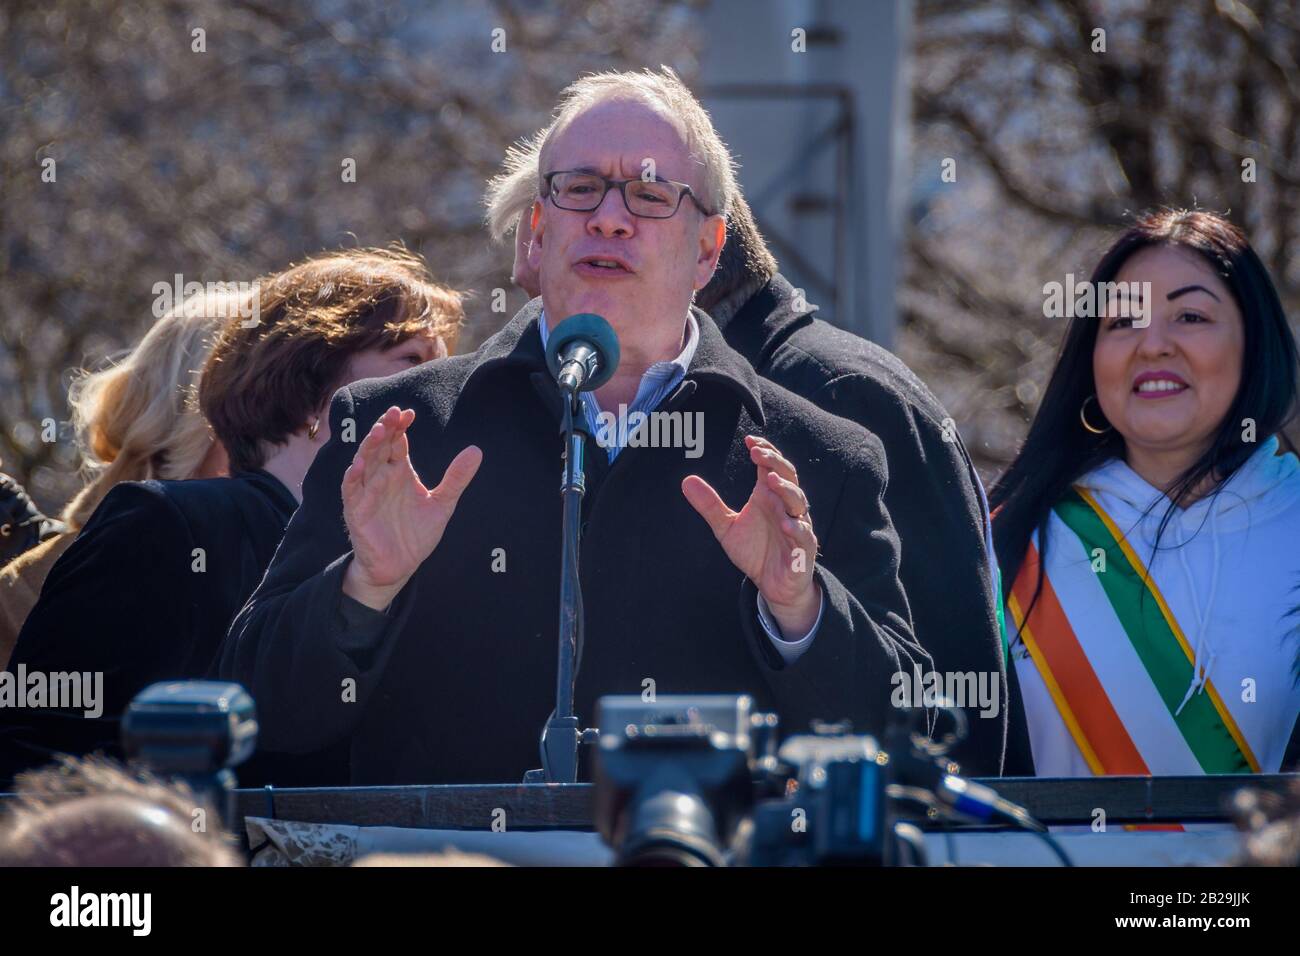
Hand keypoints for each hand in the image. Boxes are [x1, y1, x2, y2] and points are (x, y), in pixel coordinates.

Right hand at [341, 406, 481, 608]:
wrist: (401, 567)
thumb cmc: (416, 534)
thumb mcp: (443, 503)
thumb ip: (456, 478)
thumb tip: (476, 450)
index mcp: (399, 472)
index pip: (397, 442)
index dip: (400, 427)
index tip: (410, 414)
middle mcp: (381, 478)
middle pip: (379, 447)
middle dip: (385, 429)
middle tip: (394, 413)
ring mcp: (367, 494)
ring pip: (364, 464)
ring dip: (369, 447)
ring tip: (379, 431)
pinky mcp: (357, 513)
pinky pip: (351, 492)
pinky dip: (353, 479)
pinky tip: (358, 466)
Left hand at [682, 435, 820, 635]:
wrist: (773, 584)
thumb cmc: (755, 551)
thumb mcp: (726, 528)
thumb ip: (710, 505)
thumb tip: (686, 481)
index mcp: (769, 497)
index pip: (772, 466)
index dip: (765, 451)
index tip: (749, 440)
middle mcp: (785, 506)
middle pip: (787, 477)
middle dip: (775, 463)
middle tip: (759, 454)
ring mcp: (797, 525)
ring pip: (798, 502)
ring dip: (786, 490)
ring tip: (771, 480)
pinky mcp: (803, 549)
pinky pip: (804, 536)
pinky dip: (797, 529)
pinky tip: (786, 524)